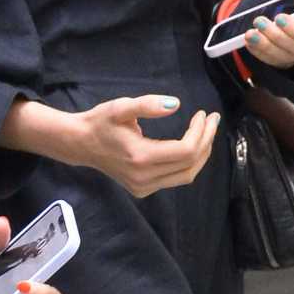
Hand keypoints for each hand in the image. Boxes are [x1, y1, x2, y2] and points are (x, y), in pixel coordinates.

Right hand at [75, 98, 220, 199]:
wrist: (81, 144)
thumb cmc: (100, 123)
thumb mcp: (121, 107)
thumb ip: (148, 104)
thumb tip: (175, 104)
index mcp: (141, 157)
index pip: (186, 151)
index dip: (201, 132)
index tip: (203, 114)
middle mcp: (144, 177)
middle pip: (191, 164)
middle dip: (206, 141)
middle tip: (211, 120)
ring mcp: (144, 186)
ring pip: (187, 175)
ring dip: (201, 154)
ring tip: (206, 132)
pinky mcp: (143, 189)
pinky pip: (176, 178)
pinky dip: (189, 163)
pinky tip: (190, 146)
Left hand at [241, 0, 293, 71]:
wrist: (277, 6)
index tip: (280, 17)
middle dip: (276, 36)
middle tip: (260, 21)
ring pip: (281, 55)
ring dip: (265, 44)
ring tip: (251, 32)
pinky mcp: (280, 60)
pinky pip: (269, 60)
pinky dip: (258, 51)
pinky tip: (249, 40)